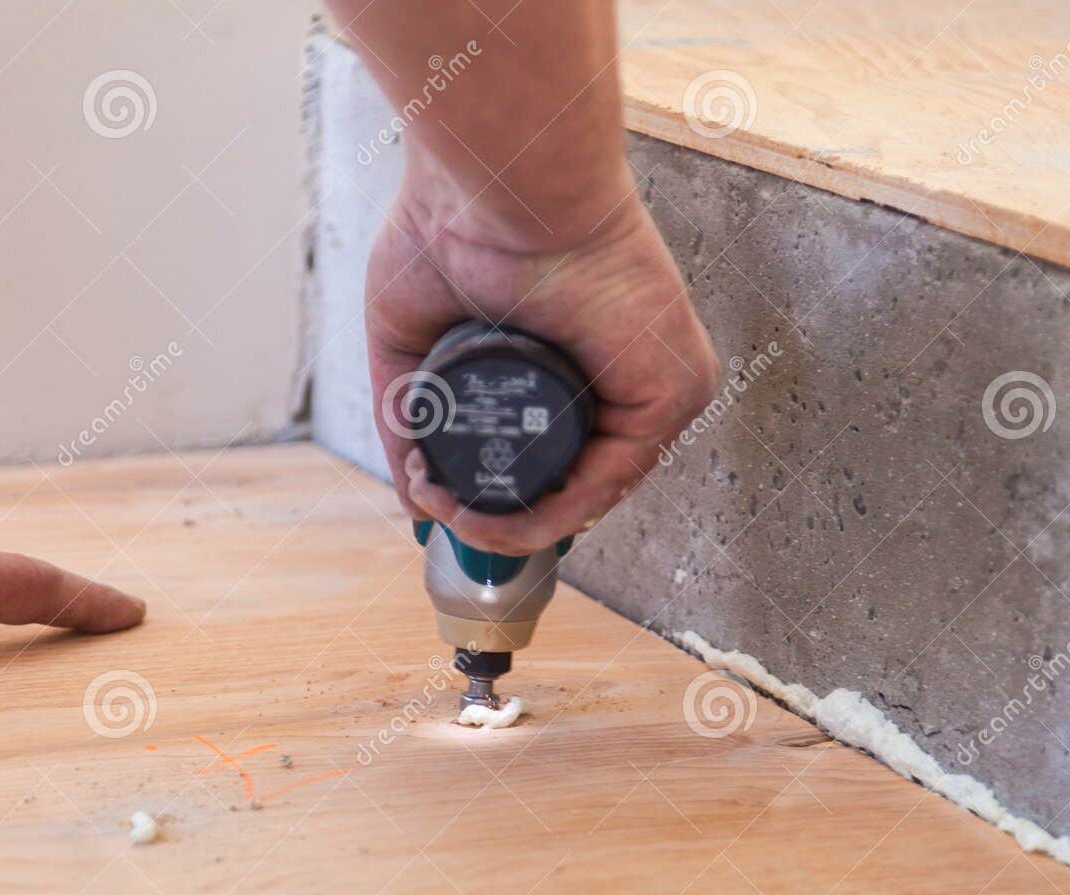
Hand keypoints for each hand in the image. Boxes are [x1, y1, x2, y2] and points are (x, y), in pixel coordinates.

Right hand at [364, 162, 717, 554]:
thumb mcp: (413, 347)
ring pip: (587, 498)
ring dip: (508, 525)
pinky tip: (483, 513)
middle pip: (566, 487)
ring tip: (447, 508)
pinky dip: (543, 516)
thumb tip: (412, 502)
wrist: (497, 179)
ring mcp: (655, 387)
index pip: (547, 458)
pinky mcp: (673, 392)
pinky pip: (608, 484)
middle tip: (435, 506)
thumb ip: (410, 422)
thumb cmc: (453, 228)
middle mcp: (623, 376)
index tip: (433, 498)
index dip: (490, 496)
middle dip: (495, 518)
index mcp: (576, 359)